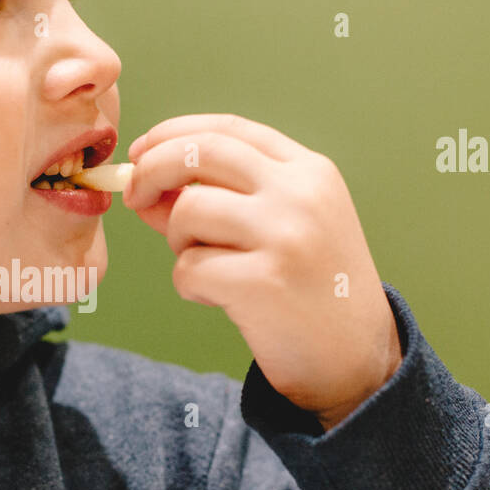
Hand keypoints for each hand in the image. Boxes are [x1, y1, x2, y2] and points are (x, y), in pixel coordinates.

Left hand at [124, 114, 401, 431]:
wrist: (356, 361)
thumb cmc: (309, 291)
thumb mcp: (278, 229)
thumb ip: (217, 199)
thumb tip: (143, 180)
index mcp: (310, 171)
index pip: (228, 129)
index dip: (174, 134)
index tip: (141, 151)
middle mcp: (300, 193)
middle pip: (200, 153)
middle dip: (152, 170)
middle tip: (133, 195)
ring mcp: (285, 235)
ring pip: (188, 211)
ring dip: (178, 242)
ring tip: (206, 266)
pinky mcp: (264, 282)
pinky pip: (189, 269)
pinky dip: (190, 286)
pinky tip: (221, 299)